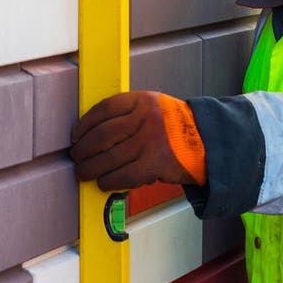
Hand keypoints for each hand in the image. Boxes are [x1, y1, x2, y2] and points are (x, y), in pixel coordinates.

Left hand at [70, 90, 194, 190]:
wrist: (207, 142)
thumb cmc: (175, 127)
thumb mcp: (154, 108)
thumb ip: (128, 114)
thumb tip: (92, 134)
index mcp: (143, 100)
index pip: (104, 109)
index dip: (84, 124)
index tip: (75, 135)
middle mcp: (145, 118)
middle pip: (102, 135)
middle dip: (83, 150)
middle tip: (77, 157)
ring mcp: (150, 142)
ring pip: (108, 158)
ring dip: (90, 169)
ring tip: (85, 172)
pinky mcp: (155, 164)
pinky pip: (123, 176)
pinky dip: (108, 182)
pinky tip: (104, 183)